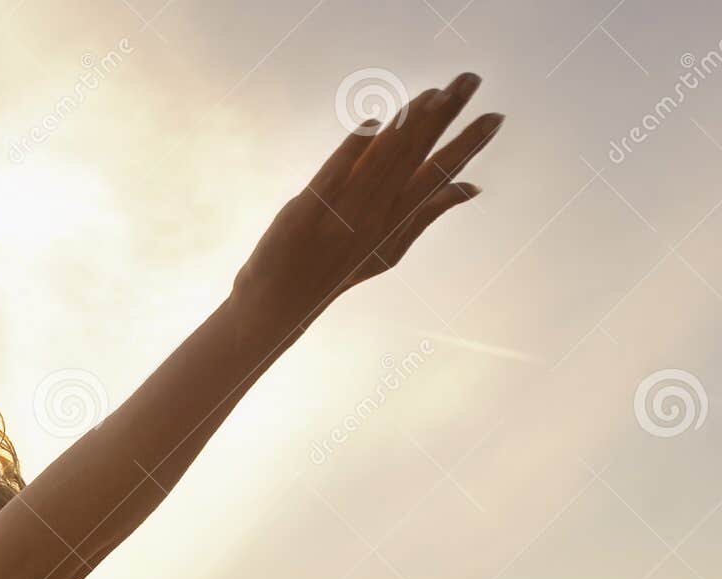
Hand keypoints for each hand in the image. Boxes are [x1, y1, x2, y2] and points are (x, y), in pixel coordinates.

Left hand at [232, 71, 503, 339]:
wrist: (283, 299)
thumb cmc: (342, 267)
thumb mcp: (393, 247)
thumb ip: (430, 212)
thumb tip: (474, 185)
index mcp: (398, 220)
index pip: (439, 174)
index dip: (468, 145)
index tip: (495, 116)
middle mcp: (377, 213)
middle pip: (415, 156)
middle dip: (445, 116)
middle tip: (471, 79)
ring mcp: (344, 210)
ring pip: (382, 160)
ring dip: (409, 124)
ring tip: (434, 92)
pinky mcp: (310, 207)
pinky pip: (335, 172)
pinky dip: (353, 149)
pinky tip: (373, 122)